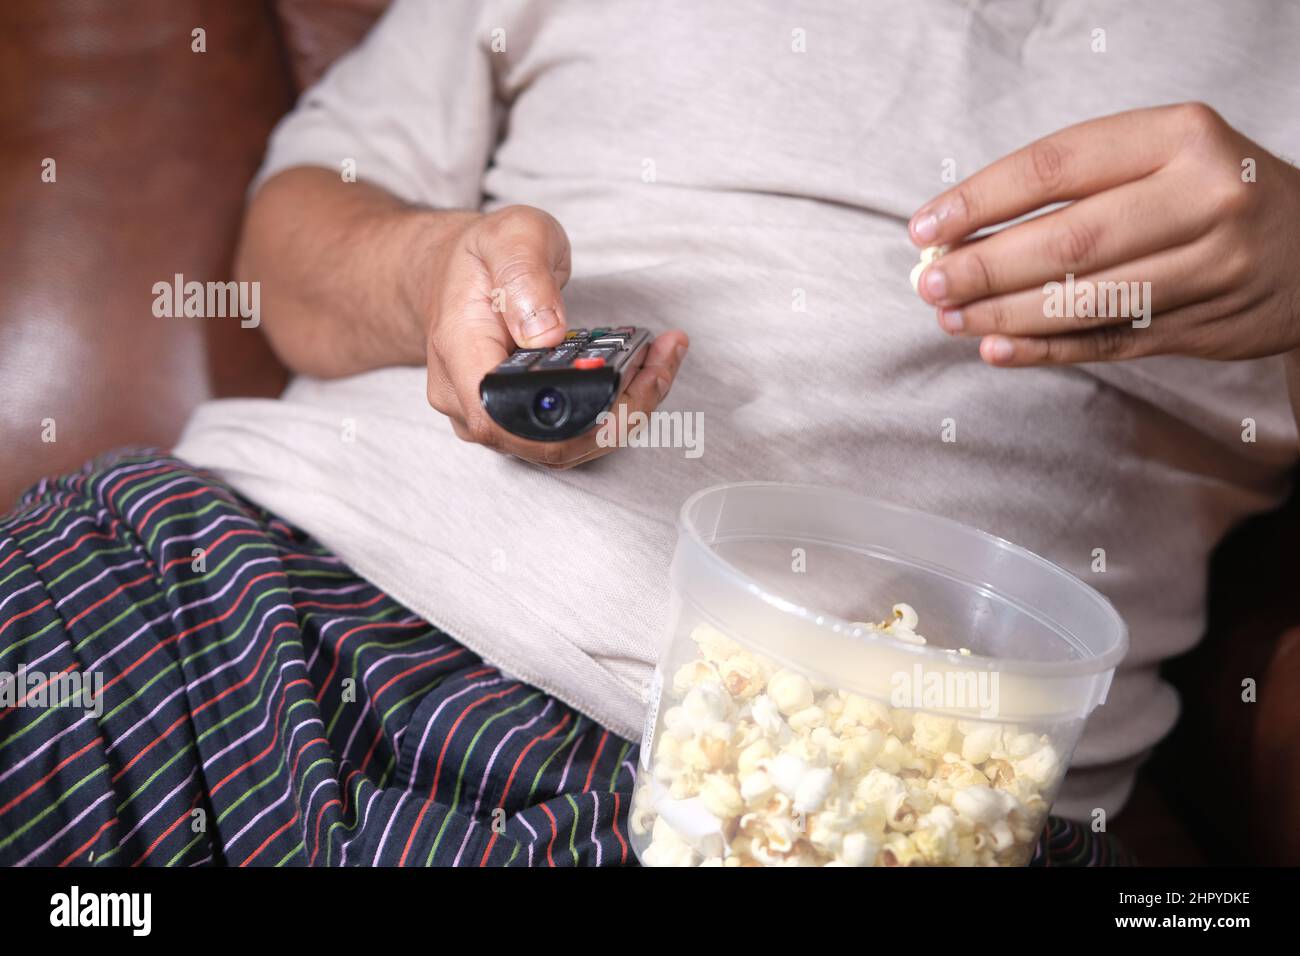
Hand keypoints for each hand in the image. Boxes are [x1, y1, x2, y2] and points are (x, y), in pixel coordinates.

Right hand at [420, 204, 687, 468]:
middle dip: (619, 410)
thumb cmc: (482, 253)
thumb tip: (545, 335)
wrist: (458, 269)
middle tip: (660, 361)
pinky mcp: (518, 419)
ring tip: (660, 360)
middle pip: (551, 442)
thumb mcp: (510, 238)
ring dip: (625, 411)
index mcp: (461, 355)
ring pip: (568, 443)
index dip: (572, 417)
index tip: (622, 379)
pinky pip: (570, 431)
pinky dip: (613, 408)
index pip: (508, 419)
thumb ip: (525, 278)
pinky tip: (643, 371)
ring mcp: (493, 416)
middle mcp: (470, 400)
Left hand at [908, 103, 1299, 366]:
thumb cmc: (1206, 191)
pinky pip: (1108, 343)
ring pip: (1086, 299)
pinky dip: (1045, 350)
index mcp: (1181, 137)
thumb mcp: (1159, 156)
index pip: (1056, 167)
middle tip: (930, 284)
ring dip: (1004, 313)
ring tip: (950, 317)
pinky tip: (996, 347)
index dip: (980, 200)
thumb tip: (960, 230)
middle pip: (1068, 240)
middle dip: (984, 266)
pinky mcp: (1206, 326)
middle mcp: (1203, 198)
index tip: (925, 227)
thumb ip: (1074, 186)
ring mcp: (1210, 267)